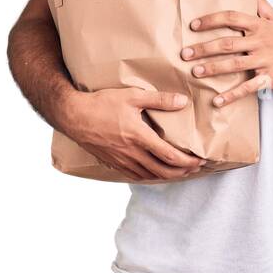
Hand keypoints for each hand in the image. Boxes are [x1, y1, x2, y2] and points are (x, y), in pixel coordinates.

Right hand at [61, 87, 205, 183]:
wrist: (73, 115)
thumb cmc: (102, 104)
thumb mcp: (132, 96)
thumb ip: (159, 100)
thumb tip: (182, 101)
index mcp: (139, 137)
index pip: (170, 156)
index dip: (188, 162)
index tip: (199, 160)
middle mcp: (131, 153)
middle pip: (163, 171)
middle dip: (182, 172)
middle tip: (195, 168)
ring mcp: (121, 160)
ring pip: (150, 176)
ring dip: (167, 176)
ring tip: (180, 171)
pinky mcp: (112, 162)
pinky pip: (135, 175)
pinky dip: (150, 176)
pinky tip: (155, 172)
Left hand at [181, 0, 272, 107]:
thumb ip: (261, 4)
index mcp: (260, 26)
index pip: (232, 18)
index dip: (211, 20)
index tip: (194, 25)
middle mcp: (261, 42)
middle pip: (227, 43)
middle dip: (204, 48)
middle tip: (185, 53)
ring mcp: (265, 61)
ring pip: (234, 65)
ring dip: (212, 69)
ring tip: (195, 73)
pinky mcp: (270, 78)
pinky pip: (248, 87)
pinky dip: (232, 95)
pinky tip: (217, 101)